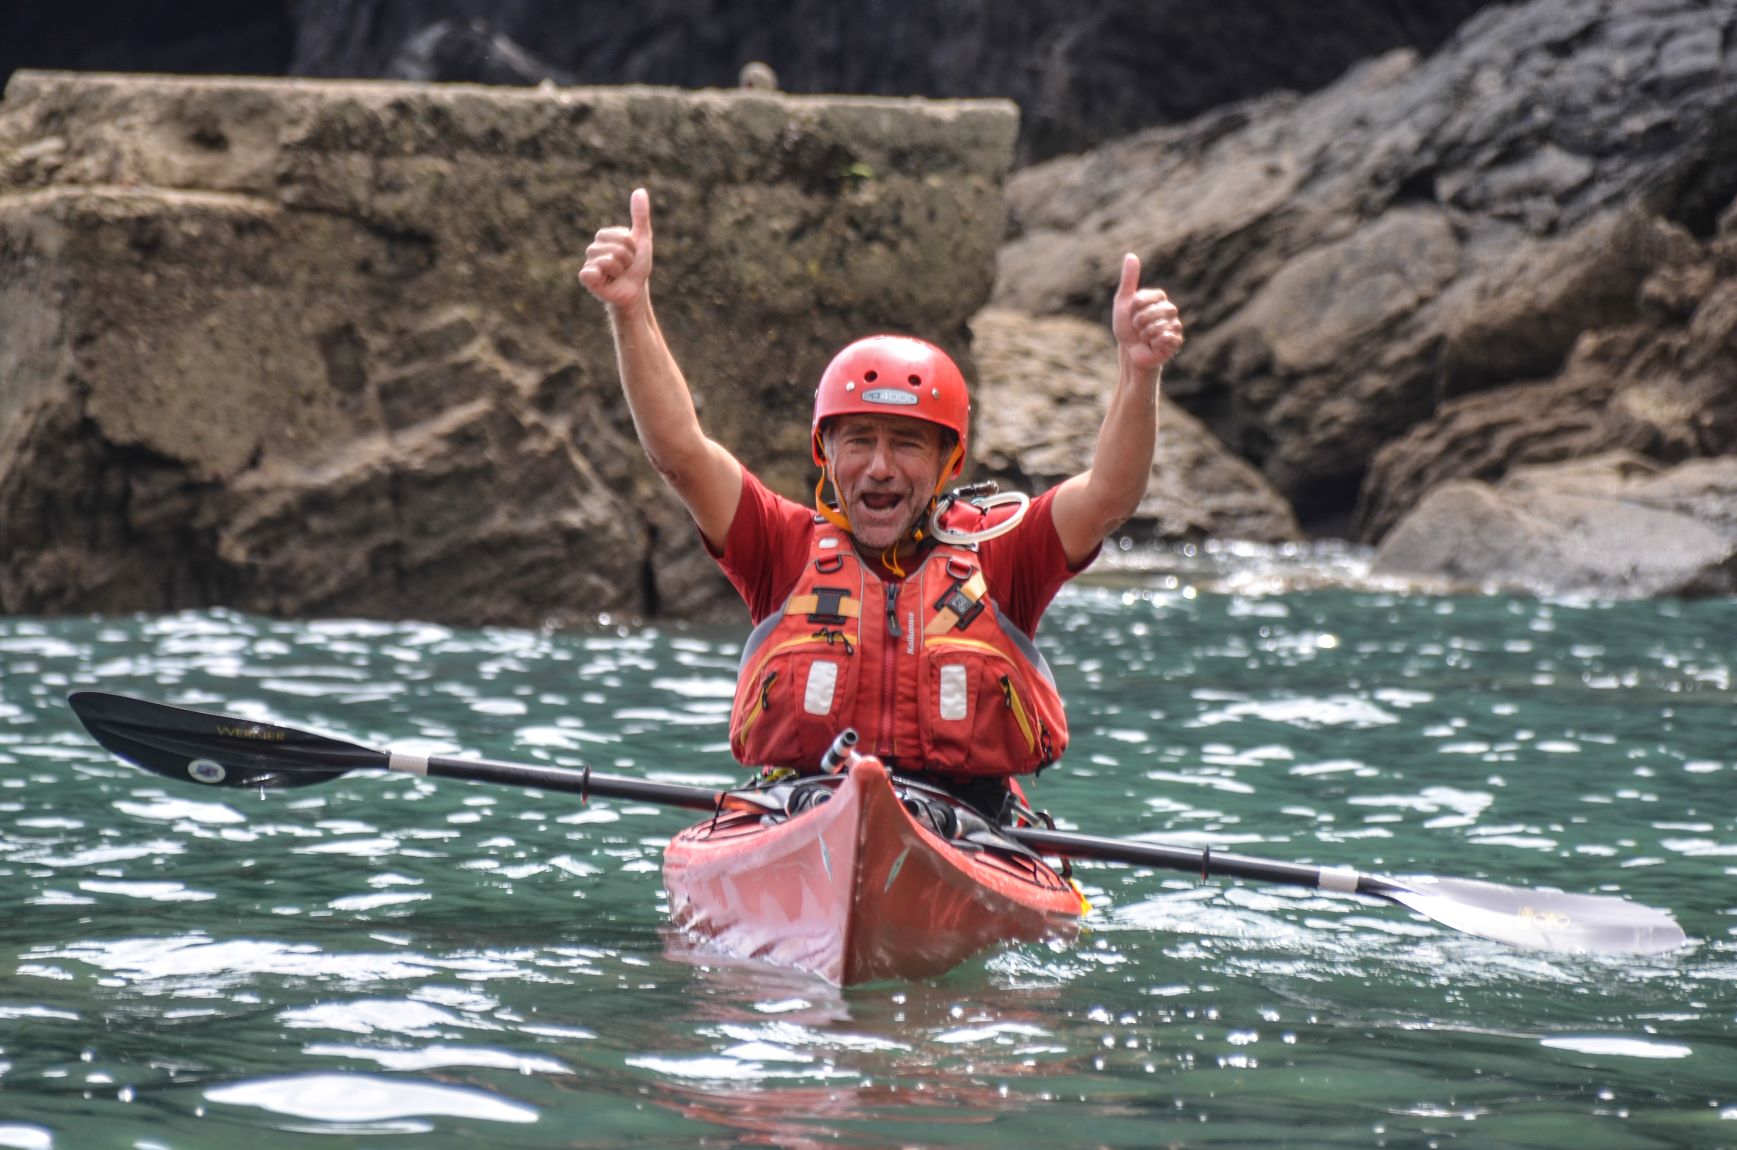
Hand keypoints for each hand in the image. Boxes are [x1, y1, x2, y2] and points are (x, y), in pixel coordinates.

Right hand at [579, 188, 653, 309]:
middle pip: (616, 248)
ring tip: (618, 274)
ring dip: (620, 269)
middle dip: (627, 259)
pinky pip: (592, 271)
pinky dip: (603, 276)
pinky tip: (606, 280)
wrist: (634, 291)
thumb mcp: (642, 239)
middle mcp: (594, 248)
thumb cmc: (637, 266)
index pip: (621, 235)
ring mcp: (589, 262)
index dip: (632, 247)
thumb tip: (640, 191)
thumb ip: (640, 216)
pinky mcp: (586, 277)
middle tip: (625, 266)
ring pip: (608, 260)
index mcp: (604, 236)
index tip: (631, 255)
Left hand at [1111, 253, 1183, 370]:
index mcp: (1159, 297)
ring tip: (1145, 337)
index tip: (1132, 312)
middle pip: (1154, 313)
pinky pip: (1166, 338)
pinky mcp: (1176, 341)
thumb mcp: (1123, 302)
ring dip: (1145, 334)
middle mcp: (1170, 309)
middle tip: (1138, 328)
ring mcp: (1175, 325)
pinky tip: (1154, 345)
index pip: (1146, 298)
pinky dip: (1155, 343)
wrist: (1131, 351)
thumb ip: (1129, 279)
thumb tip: (1131, 255)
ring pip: (1159, 327)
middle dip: (1139, 323)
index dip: (1135, 308)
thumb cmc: (1127, 327)